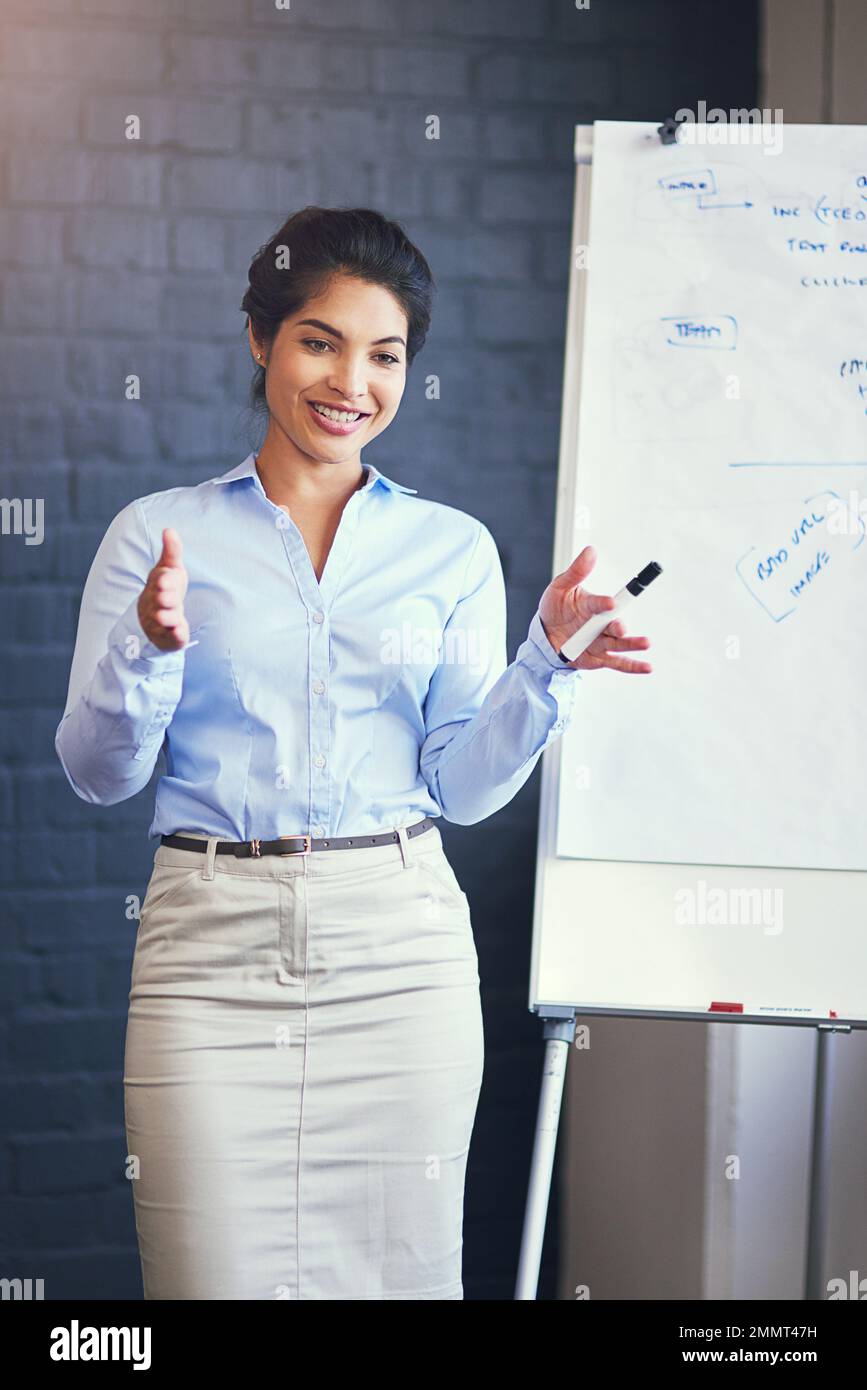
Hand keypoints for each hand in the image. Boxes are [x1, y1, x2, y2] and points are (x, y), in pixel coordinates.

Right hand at [137, 528, 189, 650]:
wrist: (153, 619)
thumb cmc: (166, 588)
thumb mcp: (170, 568)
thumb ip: (172, 551)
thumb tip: (169, 529)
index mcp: (157, 584)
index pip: (160, 580)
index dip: (164, 580)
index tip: (168, 576)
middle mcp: (156, 603)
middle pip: (160, 600)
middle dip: (165, 599)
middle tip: (169, 598)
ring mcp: (160, 621)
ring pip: (164, 620)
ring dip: (169, 618)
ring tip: (174, 618)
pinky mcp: (169, 636)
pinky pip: (172, 637)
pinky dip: (175, 636)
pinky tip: (180, 633)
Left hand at [538, 544, 651, 673]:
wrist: (546, 635)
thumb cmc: (556, 607)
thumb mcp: (560, 588)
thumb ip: (576, 572)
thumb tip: (591, 550)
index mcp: (593, 605)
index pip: (599, 604)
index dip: (604, 603)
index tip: (610, 602)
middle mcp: (601, 624)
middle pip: (612, 625)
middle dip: (617, 626)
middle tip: (620, 628)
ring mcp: (602, 642)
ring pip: (618, 643)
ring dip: (632, 644)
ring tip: (646, 643)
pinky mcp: (600, 659)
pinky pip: (618, 663)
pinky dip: (633, 666)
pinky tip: (647, 667)